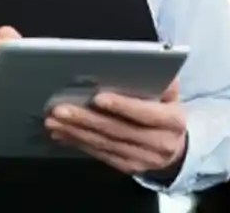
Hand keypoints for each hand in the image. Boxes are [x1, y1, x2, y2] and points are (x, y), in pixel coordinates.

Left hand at [45, 78, 186, 175]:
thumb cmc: (166, 110)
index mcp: (172, 121)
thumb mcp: (171, 93)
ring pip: (105, 144)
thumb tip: (144, 63)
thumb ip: (160, 80)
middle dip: (86, 119)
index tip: (97, 97)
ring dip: (76, 131)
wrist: (176, 146)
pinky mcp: (128, 167)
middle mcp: (160, 144)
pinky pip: (100, 154)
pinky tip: (62, 133)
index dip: (122, 106)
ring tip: (53, 120)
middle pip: (118, 130)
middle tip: (60, 109)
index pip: (145, 114)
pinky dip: (78, 142)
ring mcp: (144, 159)